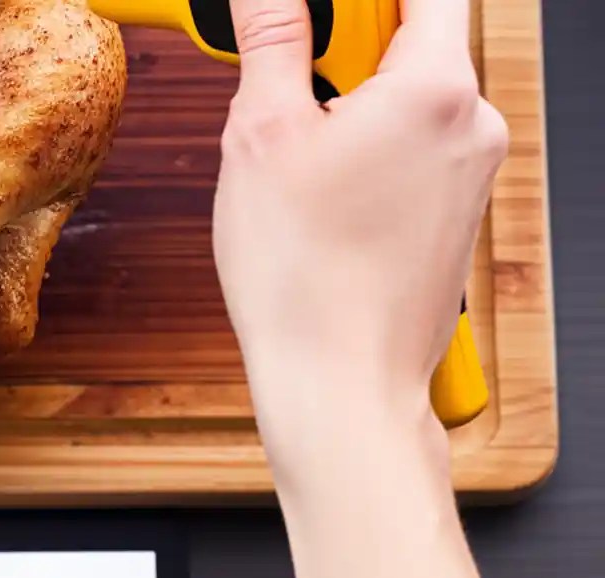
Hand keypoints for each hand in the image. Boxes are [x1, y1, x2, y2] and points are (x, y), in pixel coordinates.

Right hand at [213, 0, 508, 486]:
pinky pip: (414, 149)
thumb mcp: (262, 135)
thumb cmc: (305, 278)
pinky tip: (317, 196)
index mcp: (435, 87)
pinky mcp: (456, 213)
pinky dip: (367, 150)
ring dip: (347, 103)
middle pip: (410, 40)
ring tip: (291, 157)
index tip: (314, 14)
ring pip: (407, 99)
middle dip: (339, 50)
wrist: (340, 382)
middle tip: (280, 80)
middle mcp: (473, 124)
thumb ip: (271, 39)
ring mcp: (471, 173)